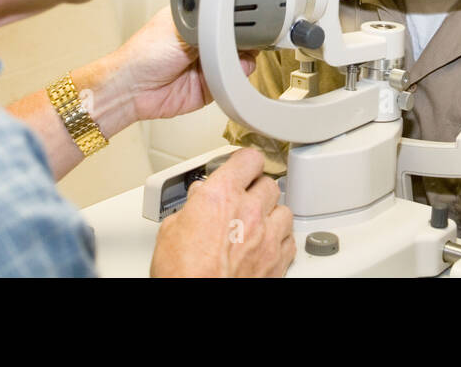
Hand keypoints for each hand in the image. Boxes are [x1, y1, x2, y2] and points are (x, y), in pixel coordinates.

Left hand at [111, 6, 258, 122]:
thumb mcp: (181, 29)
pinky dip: (236, 76)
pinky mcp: (213, 83)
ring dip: (241, 56)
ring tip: (230, 54)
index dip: (236, 14)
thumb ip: (210, 25)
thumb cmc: (144, 54)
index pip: (226, 12)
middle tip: (240, 37)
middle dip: (243, 36)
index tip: (246, 15)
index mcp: (196, 19)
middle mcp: (205, 40)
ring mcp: (210, 62)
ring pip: (242, 57)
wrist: (134, 89)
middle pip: (238, 35)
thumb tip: (235, 22)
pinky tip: (225, 69)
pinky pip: (234, 79)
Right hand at [149, 148, 294, 276]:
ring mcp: (267, 236)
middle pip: (268, 183)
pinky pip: (290, 239)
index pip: (249, 159)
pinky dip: (280, 240)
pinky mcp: (277, 260)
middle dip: (256, 189)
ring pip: (284, 209)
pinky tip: (266, 244)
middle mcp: (249, 211)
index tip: (241, 167)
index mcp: (221, 195)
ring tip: (256, 223)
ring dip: (271, 214)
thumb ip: (189, 208)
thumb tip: (195, 201)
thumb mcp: (170, 231)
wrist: (195, 302)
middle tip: (242, 199)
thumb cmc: (181, 273)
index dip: (244, 162)